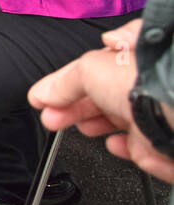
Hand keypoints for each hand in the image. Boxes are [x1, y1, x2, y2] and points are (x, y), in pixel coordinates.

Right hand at [28, 20, 173, 183]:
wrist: (170, 115)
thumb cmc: (141, 81)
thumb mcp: (88, 70)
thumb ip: (64, 82)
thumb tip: (44, 93)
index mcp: (128, 57)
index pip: (92, 69)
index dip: (66, 81)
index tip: (44, 95)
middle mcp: (142, 83)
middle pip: (102, 96)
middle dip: (73, 106)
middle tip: (50, 116)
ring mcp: (152, 110)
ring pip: (118, 120)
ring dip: (95, 124)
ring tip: (80, 128)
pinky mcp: (159, 139)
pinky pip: (137, 147)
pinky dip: (123, 147)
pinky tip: (113, 143)